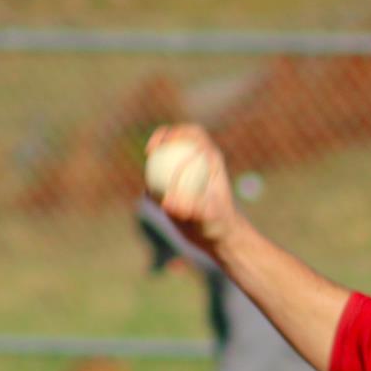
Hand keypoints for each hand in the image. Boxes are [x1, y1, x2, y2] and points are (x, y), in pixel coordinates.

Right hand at [146, 124, 241, 254]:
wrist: (218, 238)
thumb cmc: (220, 225)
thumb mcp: (210, 217)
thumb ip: (192, 208)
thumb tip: (167, 202)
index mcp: (210, 159)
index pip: (193, 134)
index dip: (177, 132)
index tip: (165, 143)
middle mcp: (196, 164)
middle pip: (175, 141)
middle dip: (160, 138)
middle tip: (150, 151)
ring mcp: (183, 176)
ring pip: (163, 162)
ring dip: (153, 165)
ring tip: (149, 183)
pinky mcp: (172, 190)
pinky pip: (157, 184)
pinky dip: (151, 188)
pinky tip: (150, 198)